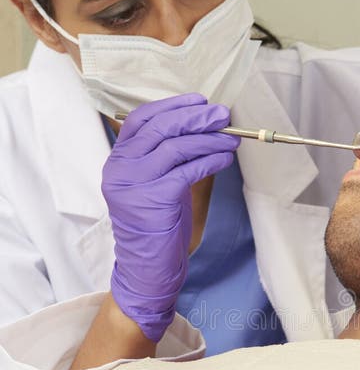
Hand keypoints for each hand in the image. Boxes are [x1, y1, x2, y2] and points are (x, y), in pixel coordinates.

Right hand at [102, 93, 239, 341]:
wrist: (147, 267)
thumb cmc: (156, 224)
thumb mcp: (154, 183)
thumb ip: (165, 155)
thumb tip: (202, 125)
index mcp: (117, 160)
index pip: (141, 119)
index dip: (172, 106)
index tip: (200, 101)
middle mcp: (120, 169)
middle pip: (160, 129)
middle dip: (195, 118)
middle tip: (223, 116)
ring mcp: (133, 185)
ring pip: (175, 147)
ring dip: (209, 140)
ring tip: (231, 140)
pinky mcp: (153, 200)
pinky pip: (186, 171)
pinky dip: (210, 160)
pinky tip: (225, 159)